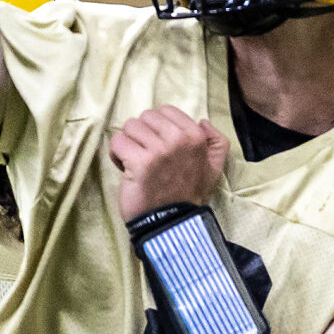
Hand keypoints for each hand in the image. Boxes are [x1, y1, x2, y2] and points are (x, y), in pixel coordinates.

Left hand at [110, 106, 230, 221]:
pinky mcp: (138, 162)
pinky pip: (117, 142)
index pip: (165, 110)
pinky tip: (126, 169)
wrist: (172, 222)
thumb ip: (217, 143)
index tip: (159, 147)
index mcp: (196, 136)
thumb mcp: (214, 168)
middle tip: (146, 157)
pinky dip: (116, 155)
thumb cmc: (189, 195)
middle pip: (144, 117)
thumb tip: (203, 121)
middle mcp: (178, 139)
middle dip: (142, 135)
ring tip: (136, 163)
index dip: (157, 128)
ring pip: (129, 127)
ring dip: (129, 145)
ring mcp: (158, 150)